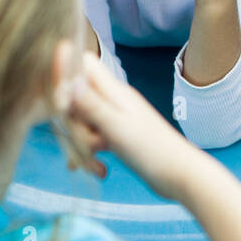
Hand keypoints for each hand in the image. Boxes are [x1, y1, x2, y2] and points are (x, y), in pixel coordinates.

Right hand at [65, 51, 195, 200]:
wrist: (181, 176)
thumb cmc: (152, 151)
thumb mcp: (115, 127)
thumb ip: (90, 104)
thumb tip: (67, 78)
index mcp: (114, 91)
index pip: (83, 64)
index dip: (64, 77)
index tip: (58, 104)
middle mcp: (113, 100)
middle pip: (75, 99)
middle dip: (74, 125)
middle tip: (91, 143)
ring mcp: (115, 118)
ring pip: (82, 123)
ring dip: (83, 146)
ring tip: (98, 162)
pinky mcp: (117, 137)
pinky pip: (92, 140)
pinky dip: (91, 155)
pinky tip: (99, 170)